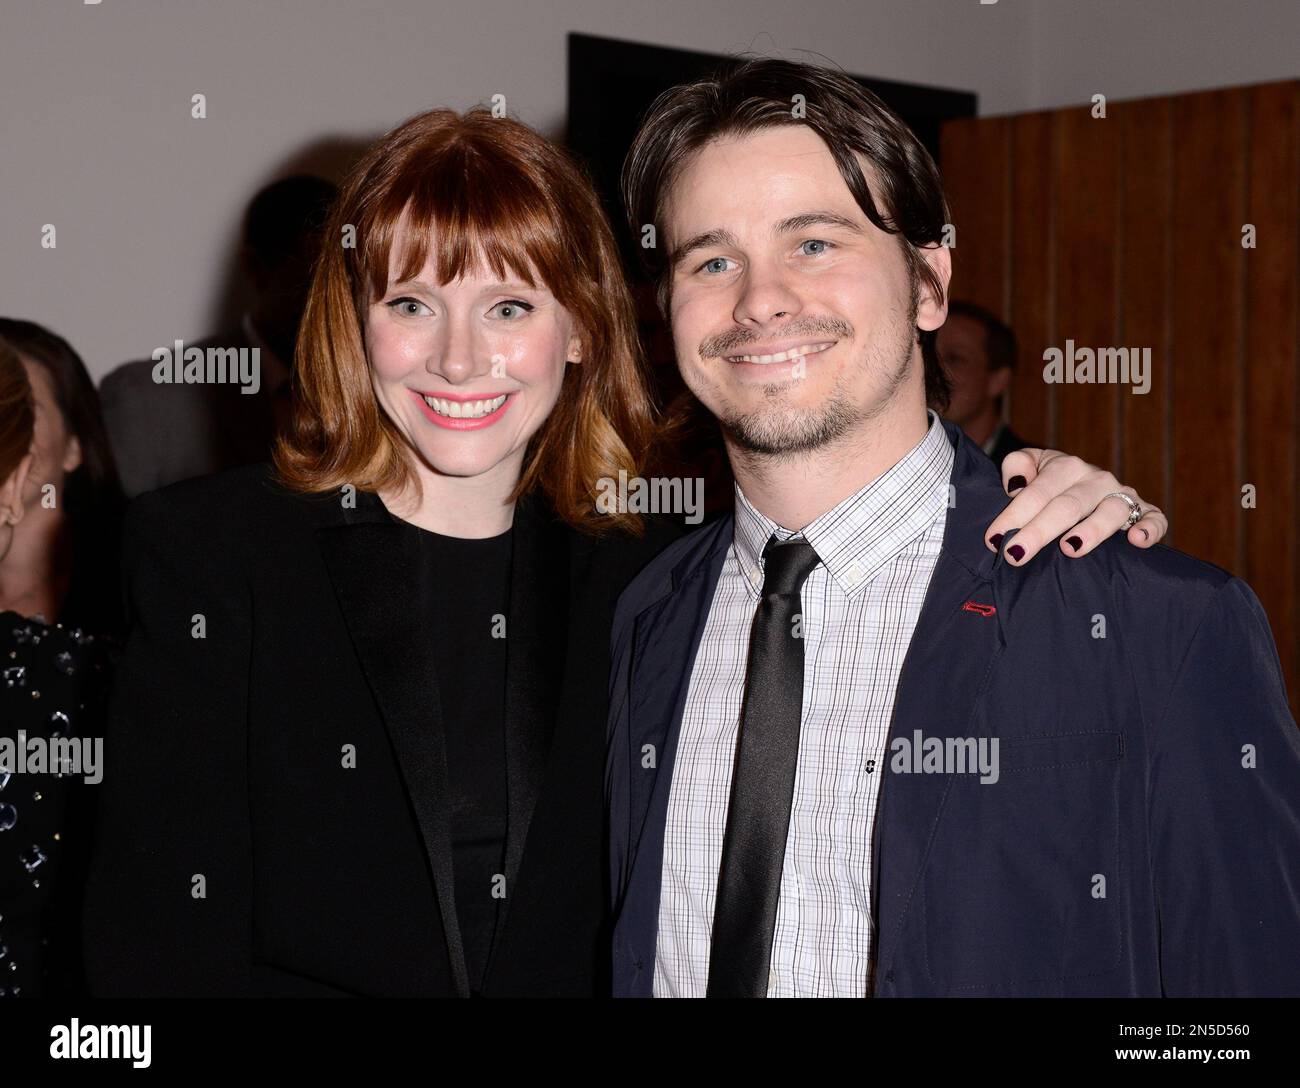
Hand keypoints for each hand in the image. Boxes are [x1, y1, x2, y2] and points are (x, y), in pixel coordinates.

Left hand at [984, 448, 1167, 564]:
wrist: (1088, 483)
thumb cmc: (1051, 481)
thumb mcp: (1032, 465)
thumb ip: (1018, 465)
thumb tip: (1014, 485)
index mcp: (1066, 467)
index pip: (1037, 492)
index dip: (1014, 514)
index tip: (994, 538)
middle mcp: (1096, 479)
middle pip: (1068, 506)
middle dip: (1040, 530)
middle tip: (1016, 553)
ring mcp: (1122, 495)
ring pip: (1111, 511)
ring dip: (1092, 530)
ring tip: (1070, 548)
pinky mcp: (1145, 511)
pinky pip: (1154, 519)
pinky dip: (1149, 529)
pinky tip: (1135, 541)